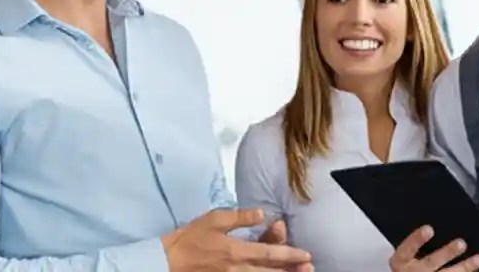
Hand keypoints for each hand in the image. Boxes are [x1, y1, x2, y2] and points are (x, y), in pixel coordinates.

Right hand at [162, 208, 312, 271]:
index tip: (306, 254)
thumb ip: (240, 217)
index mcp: (236, 250)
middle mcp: (237, 269)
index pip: (270, 254)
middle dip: (292, 271)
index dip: (290, 254)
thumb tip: (263, 213)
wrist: (168, 261)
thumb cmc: (191, 237)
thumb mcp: (214, 219)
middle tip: (310, 268)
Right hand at [388, 226, 478, 271]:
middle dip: (447, 253)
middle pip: (431, 262)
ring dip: (464, 267)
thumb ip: (415, 244)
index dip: (417, 239)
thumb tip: (434, 223)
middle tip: (461, 243)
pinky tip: (478, 269)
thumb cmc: (407, 266)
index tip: (429, 229)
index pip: (407, 249)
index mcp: (401, 262)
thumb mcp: (404, 256)